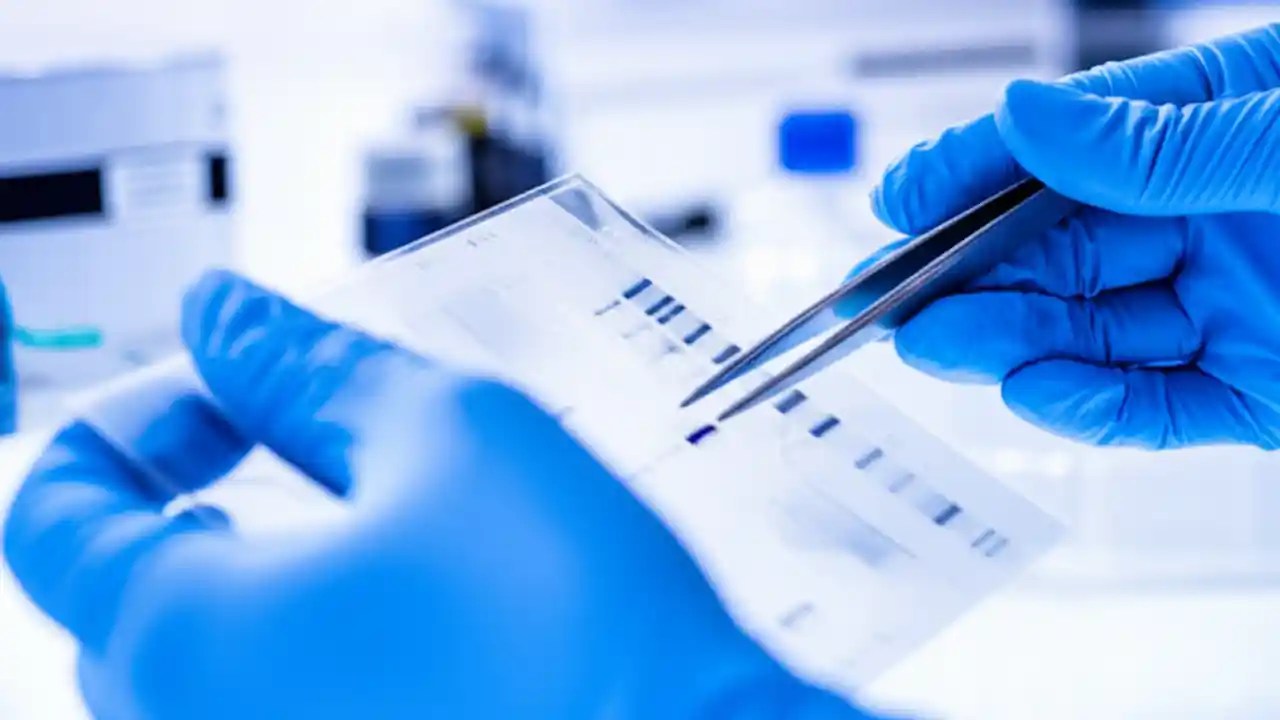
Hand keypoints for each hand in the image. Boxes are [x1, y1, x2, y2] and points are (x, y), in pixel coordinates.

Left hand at [3, 271, 868, 718]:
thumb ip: (308, 367)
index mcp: (186, 637)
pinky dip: (289, 659)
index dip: (136, 421)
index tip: (227, 394)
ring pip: (188, 674)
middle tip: (284, 448)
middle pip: (111, 598)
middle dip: (178, 501)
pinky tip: (396, 625)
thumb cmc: (581, 625)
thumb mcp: (446, 434)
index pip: (53, 509)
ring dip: (233, 583)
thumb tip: (222, 317)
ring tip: (346, 532)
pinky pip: (264, 717)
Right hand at [863, 24, 1279, 448]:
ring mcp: (1233, 309)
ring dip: (1007, 343)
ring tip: (941, 345)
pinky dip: (1089, 409)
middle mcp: (1215, 219)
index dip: (978, 168)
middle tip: (900, 298)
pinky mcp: (1256, 395)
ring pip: (1090, 332)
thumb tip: (1027, 118)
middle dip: (972, 275)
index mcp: (1225, 125)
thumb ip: (1162, 142)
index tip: (902, 198)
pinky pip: (1154, 409)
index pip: (1075, 142)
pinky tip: (1036, 391)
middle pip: (1062, 249)